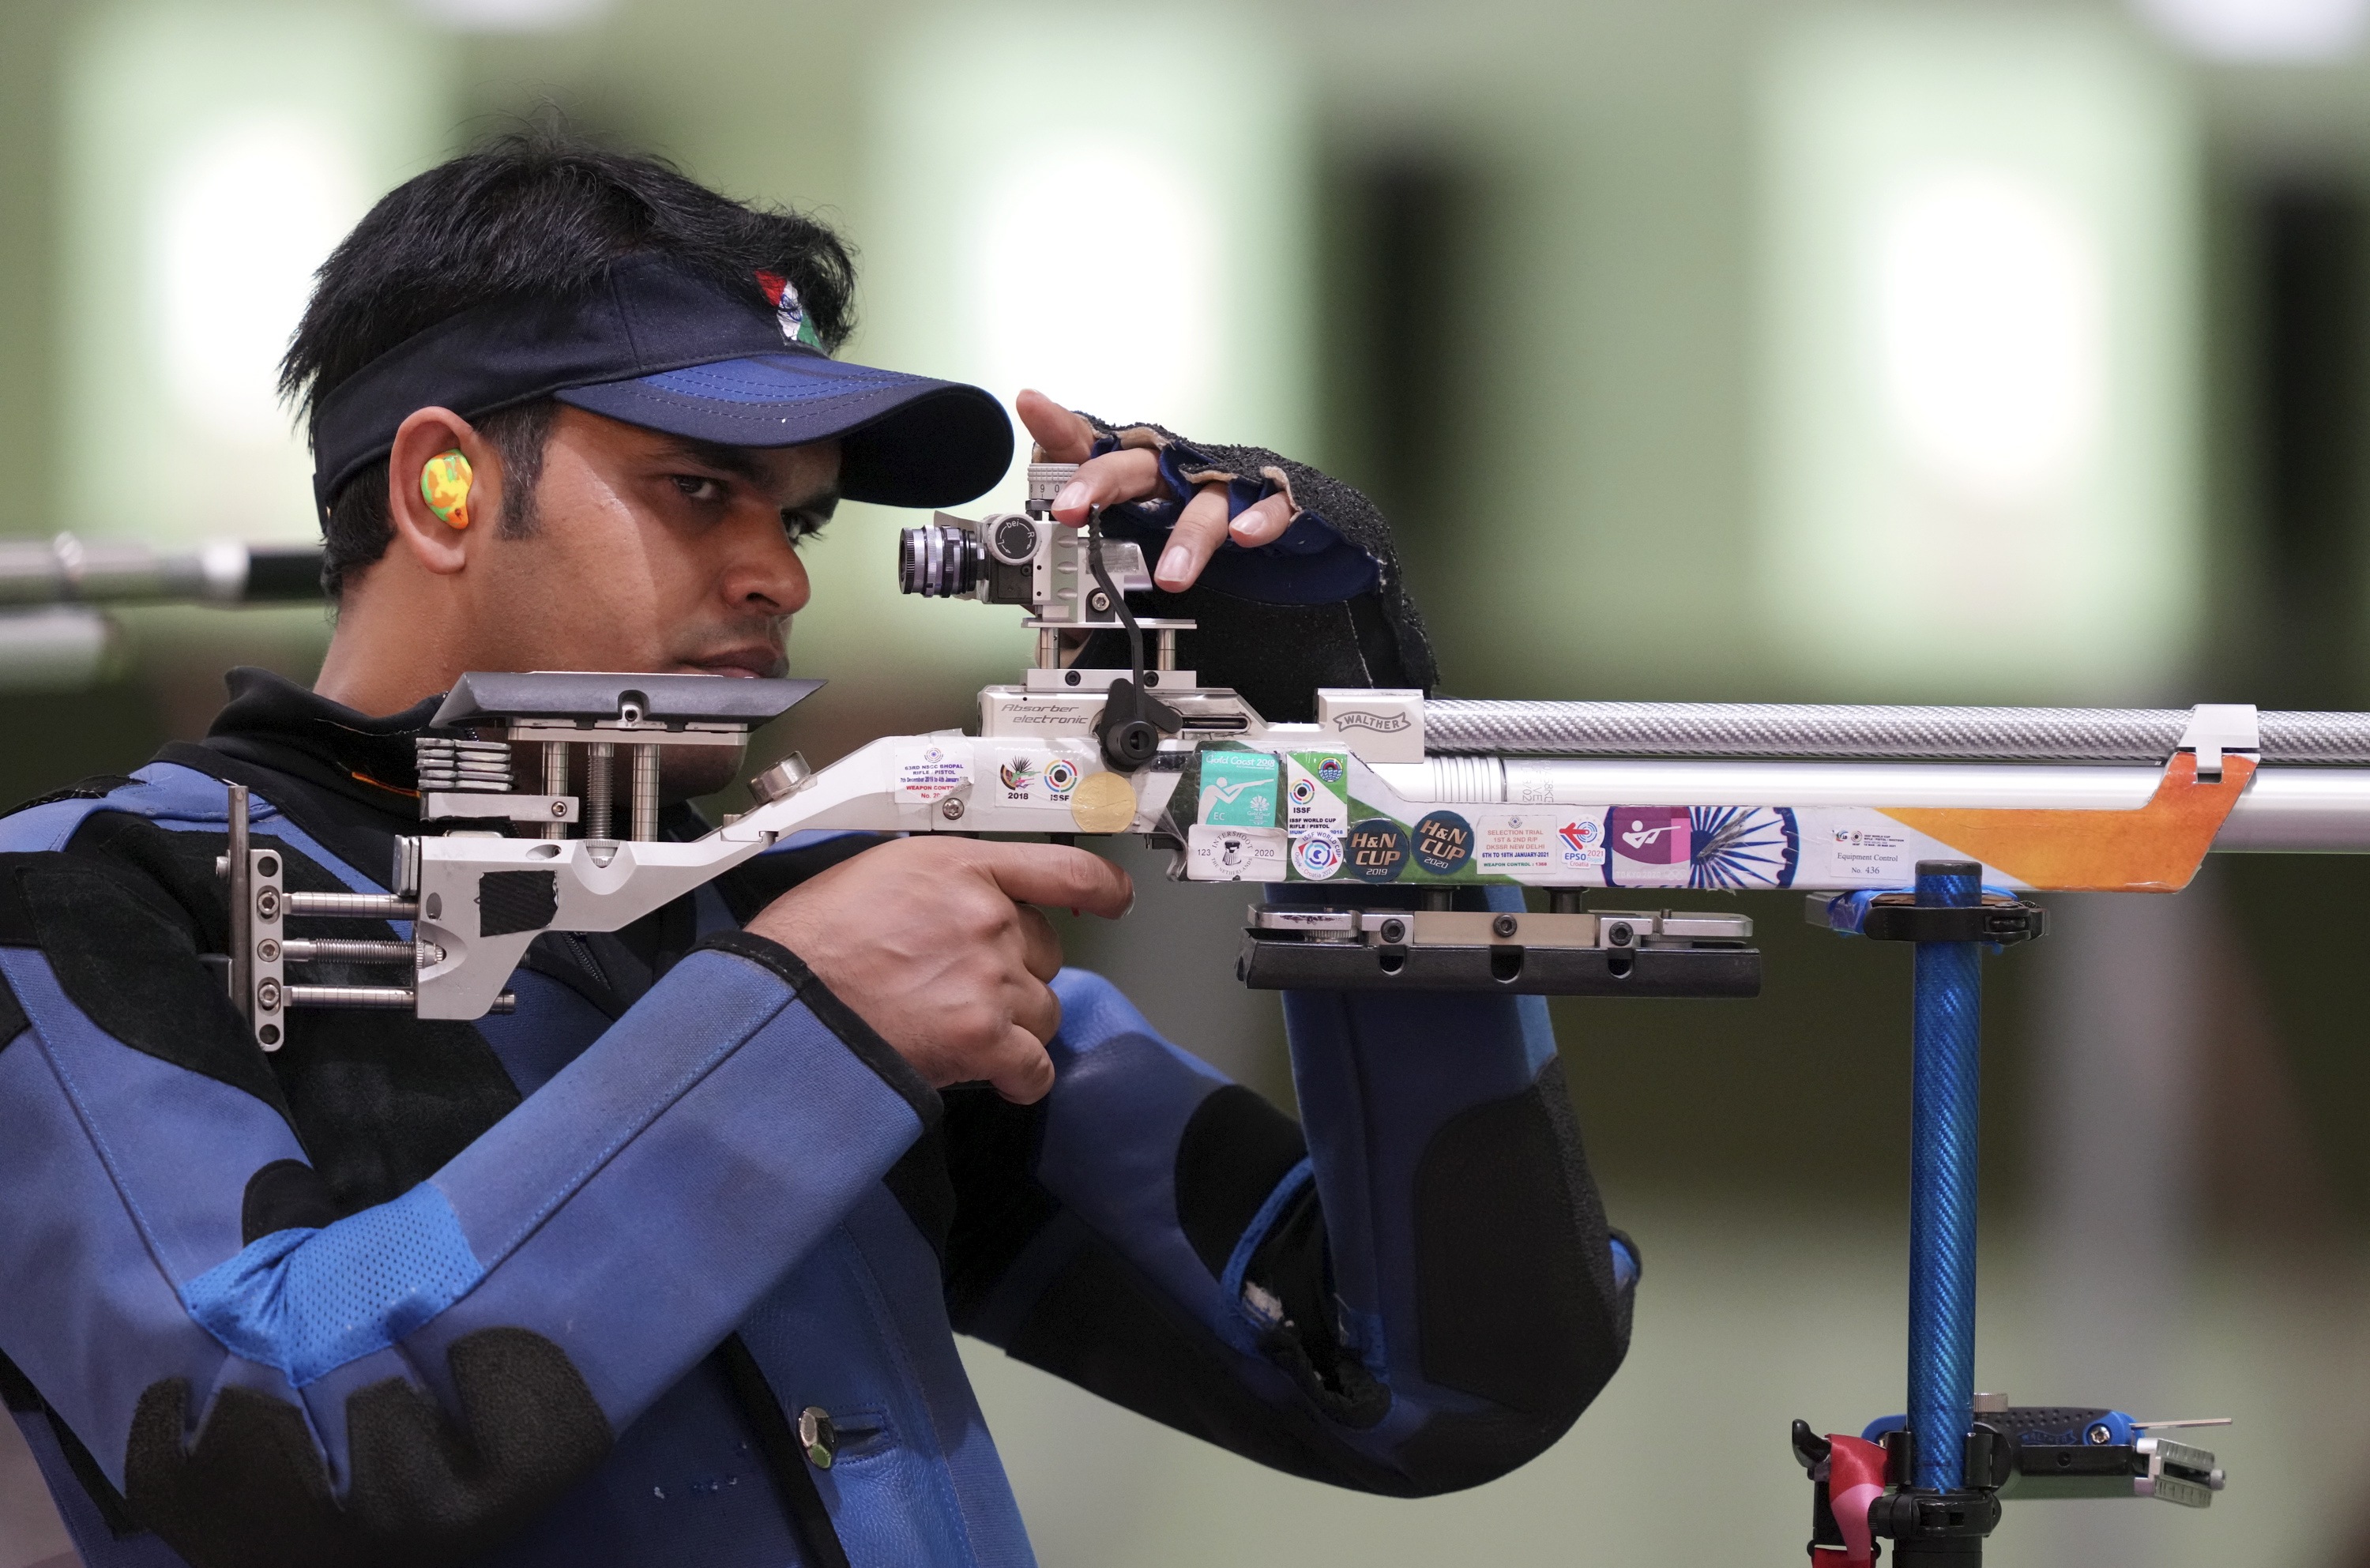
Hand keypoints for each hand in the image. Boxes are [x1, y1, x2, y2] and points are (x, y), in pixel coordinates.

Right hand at [745, 836, 1133, 1102]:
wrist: (783, 1001)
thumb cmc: (807, 941)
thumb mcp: (871, 874)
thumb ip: (933, 883)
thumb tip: (950, 905)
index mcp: (962, 867)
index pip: (1065, 871)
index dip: (1102, 889)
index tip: (1116, 900)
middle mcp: (988, 916)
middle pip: (1047, 952)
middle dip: (1017, 973)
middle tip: (965, 988)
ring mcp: (990, 977)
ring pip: (1044, 1011)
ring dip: (1015, 1026)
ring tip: (962, 1031)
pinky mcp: (984, 1037)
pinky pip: (1035, 1068)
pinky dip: (1021, 1078)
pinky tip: (997, 1077)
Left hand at [1016, 389, 1295, 592]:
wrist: (1270, 534)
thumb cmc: (1187, 534)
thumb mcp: (1124, 560)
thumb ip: (1086, 578)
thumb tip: (1047, 607)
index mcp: (1133, 479)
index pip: (1089, 448)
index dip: (1059, 428)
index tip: (1030, 405)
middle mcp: (1173, 474)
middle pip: (1133, 465)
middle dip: (1099, 481)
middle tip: (1070, 507)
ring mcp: (1221, 487)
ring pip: (1201, 502)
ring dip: (1187, 536)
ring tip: (1172, 575)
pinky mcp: (1269, 503)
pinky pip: (1268, 507)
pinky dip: (1259, 520)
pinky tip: (1244, 535)